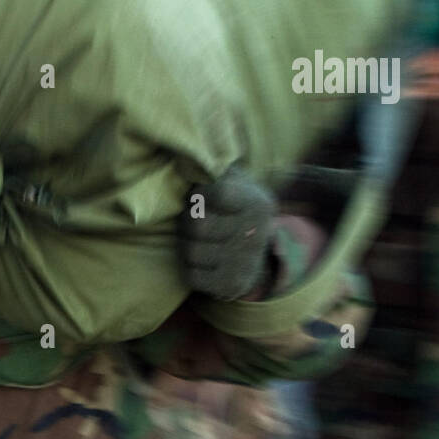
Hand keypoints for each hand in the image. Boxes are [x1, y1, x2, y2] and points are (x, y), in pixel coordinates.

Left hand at [179, 164, 275, 299]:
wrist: (251, 252)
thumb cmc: (229, 207)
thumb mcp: (230, 181)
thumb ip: (210, 167)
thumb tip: (181, 153)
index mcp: (257, 203)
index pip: (218, 193)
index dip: (198, 194)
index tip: (198, 194)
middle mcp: (257, 233)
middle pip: (197, 225)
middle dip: (186, 220)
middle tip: (191, 218)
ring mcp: (246, 262)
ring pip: (191, 252)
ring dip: (186, 244)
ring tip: (197, 238)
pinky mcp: (233, 286)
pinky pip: (192, 276)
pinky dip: (189, 267)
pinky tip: (202, 258)